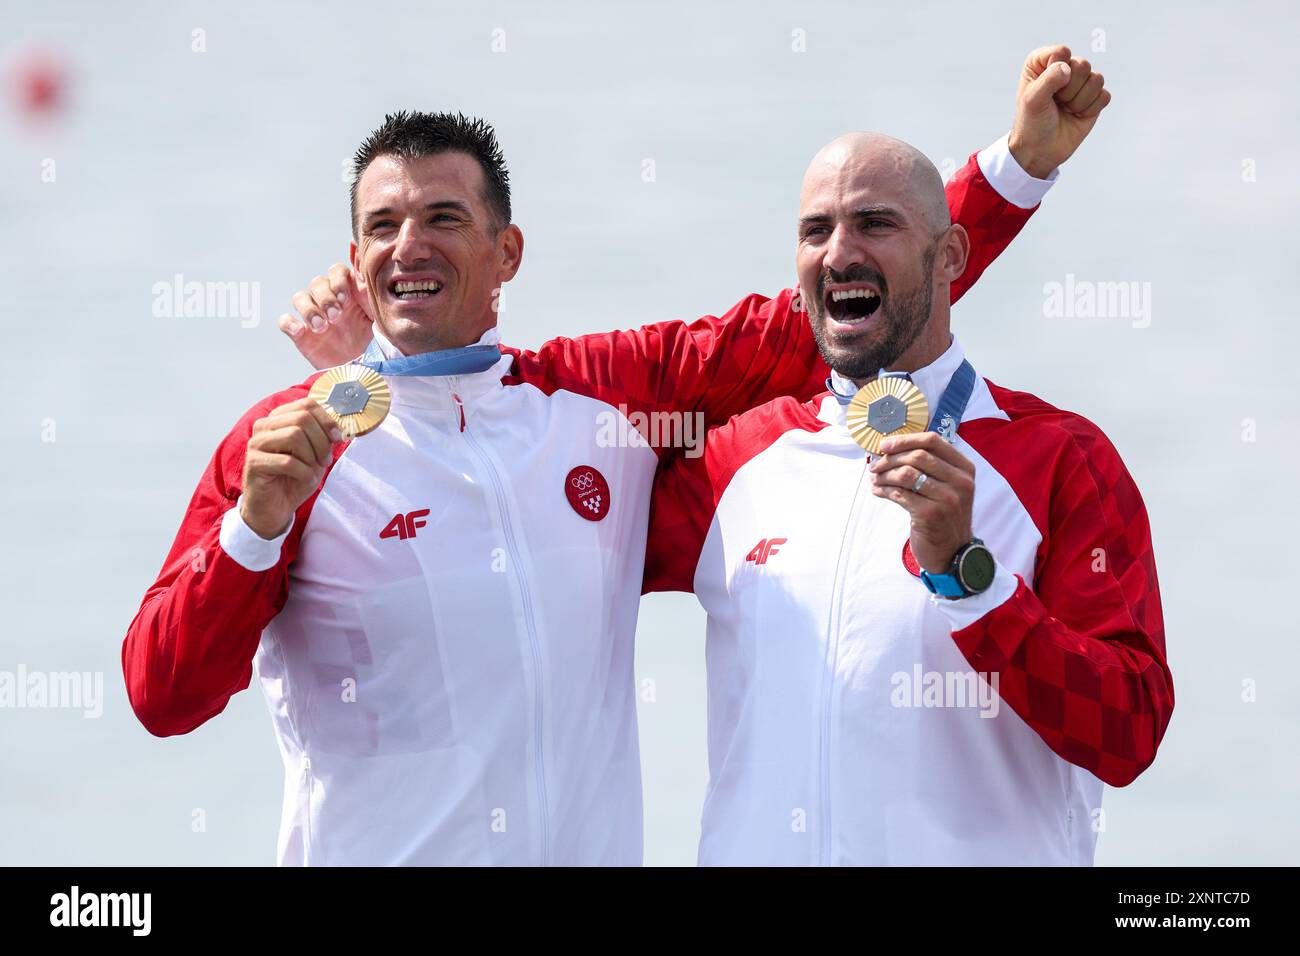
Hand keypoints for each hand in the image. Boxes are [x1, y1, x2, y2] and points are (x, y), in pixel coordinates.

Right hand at [240, 398, 342, 538]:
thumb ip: (324, 437)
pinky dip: (304, 472)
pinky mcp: (254, 463)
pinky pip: (287, 461)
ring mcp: (256, 443)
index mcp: (279, 418)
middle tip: (325, 460)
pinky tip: (306, 480)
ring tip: (314, 470)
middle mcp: (264, 426)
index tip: (338, 438)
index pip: (307, 404)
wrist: (275, 507)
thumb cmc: (295, 478)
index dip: (327, 420)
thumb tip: (339, 428)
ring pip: (294, 436)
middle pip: (302, 419)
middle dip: (321, 441)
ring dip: (312, 456)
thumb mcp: (315, 454)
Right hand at [278, 263, 374, 369]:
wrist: (369, 376)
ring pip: (300, 297)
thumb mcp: (381, 319)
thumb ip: (370, 296)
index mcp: (351, 296)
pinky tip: (300, 331)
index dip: (338, 280)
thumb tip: (360, 276)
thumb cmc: (379, 347)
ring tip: (322, 327)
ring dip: (308, 309)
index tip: (346, 298)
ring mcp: (316, 319)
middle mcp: (332, 304)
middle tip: (336, 316)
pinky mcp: (303, 337)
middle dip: (325, 297)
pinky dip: (288, 323)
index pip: (337, 272)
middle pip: (317, 283)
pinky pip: (285, 321)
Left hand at [869, 432, 975, 572]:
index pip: (933, 441)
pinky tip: (878, 490)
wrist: (953, 552)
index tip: (884, 444)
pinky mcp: (930, 514)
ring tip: (874, 478)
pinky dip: (884, 490)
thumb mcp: (947, 487)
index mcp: (965, 468)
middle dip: (890, 458)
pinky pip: (900, 494)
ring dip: (884, 474)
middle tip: (875, 465)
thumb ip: (929, 466)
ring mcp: (947, 498)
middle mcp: (960, 482)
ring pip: (906, 474)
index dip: (905, 439)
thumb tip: (890, 448)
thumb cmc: (944, 515)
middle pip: (917, 456)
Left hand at [1008, 44, 1111, 178]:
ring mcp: (1081, 82)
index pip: (1061, 52)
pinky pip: (1104, 96)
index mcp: (1043, 62)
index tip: (1043, 90)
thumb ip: (1048, 80)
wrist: (1040, 150)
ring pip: (1096, 79)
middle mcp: (1063, 67)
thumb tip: (1067, 68)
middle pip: (1082, 64)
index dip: (1056, 72)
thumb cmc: (1031, 123)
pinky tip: (1076, 115)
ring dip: (1079, 101)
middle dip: (1069, 90)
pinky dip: (1090, 109)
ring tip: (1065, 109)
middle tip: (1056, 102)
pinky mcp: (1094, 97)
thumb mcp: (1032, 101)